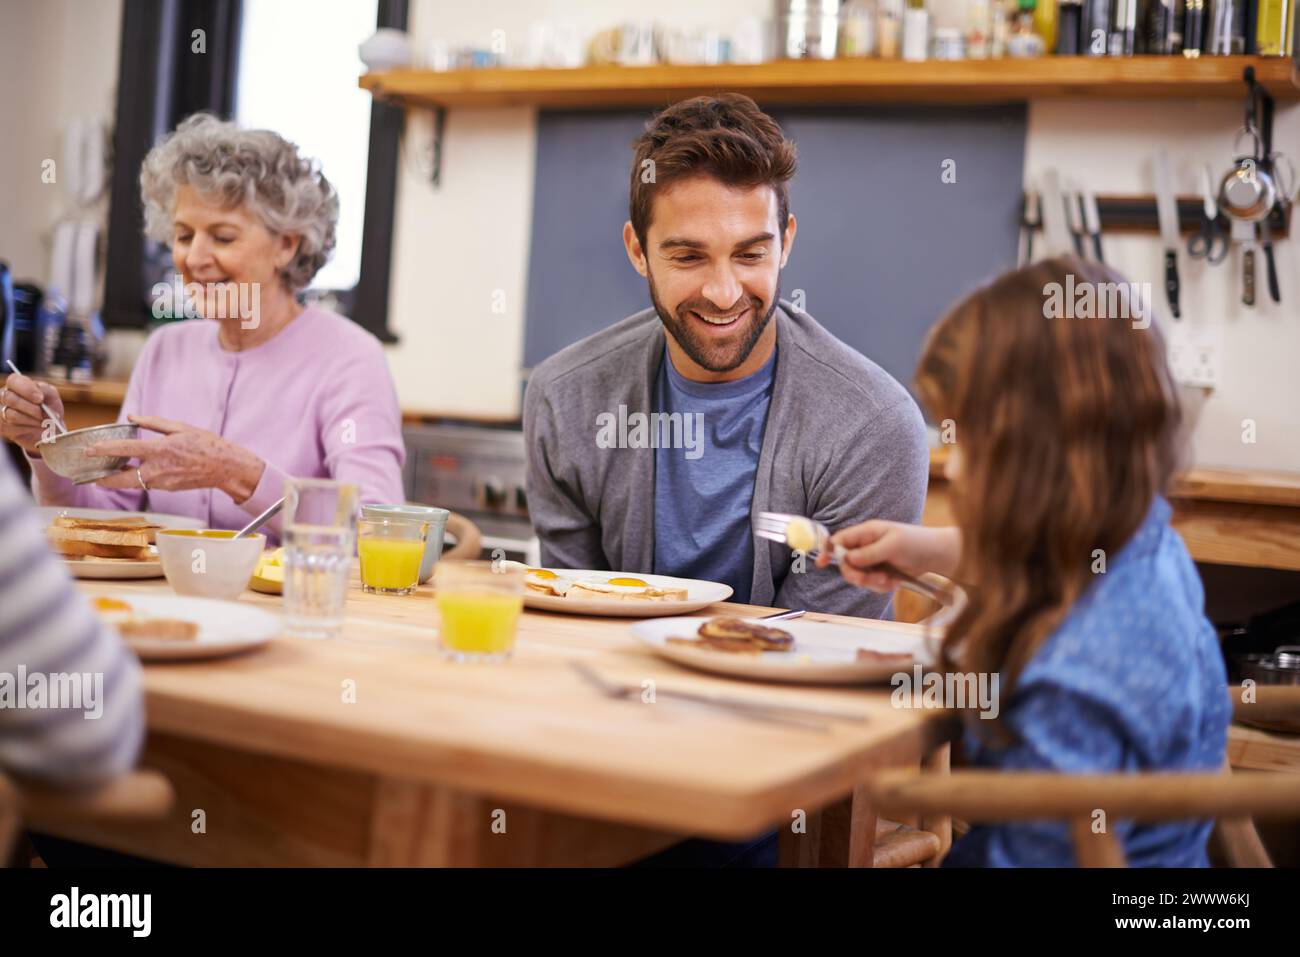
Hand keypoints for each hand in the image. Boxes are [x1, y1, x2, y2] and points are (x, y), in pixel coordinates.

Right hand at [1, 373, 65, 453]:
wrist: (49, 428)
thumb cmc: (49, 409)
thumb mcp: (51, 396)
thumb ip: (46, 389)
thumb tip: (39, 389)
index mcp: (16, 384)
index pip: (14, 381)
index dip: (27, 390)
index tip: (40, 399)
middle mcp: (4, 395)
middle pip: (11, 400)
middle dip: (32, 409)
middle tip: (43, 414)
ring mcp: (0, 411)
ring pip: (12, 415)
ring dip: (32, 421)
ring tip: (42, 422)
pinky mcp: (1, 426)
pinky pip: (12, 428)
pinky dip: (28, 429)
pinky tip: (34, 428)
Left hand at [88, 415, 265, 502]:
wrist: (226, 467)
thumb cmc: (206, 444)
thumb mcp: (180, 427)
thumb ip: (154, 423)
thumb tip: (131, 418)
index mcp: (161, 449)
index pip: (124, 450)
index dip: (103, 450)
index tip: (88, 450)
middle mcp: (159, 469)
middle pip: (123, 480)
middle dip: (105, 480)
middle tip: (94, 477)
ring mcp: (164, 482)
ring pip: (135, 483)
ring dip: (123, 479)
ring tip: (113, 472)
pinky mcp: (169, 489)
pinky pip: (150, 483)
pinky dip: (141, 478)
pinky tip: (139, 471)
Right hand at [815, 520, 960, 592]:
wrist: (937, 556)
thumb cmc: (916, 543)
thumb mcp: (892, 545)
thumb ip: (869, 552)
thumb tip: (847, 558)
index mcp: (866, 533)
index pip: (839, 541)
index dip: (828, 551)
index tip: (822, 564)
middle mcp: (865, 546)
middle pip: (845, 564)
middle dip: (856, 575)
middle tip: (871, 579)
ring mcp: (872, 561)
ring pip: (858, 577)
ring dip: (871, 582)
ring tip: (889, 580)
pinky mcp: (880, 573)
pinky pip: (871, 585)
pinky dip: (881, 587)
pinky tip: (894, 582)